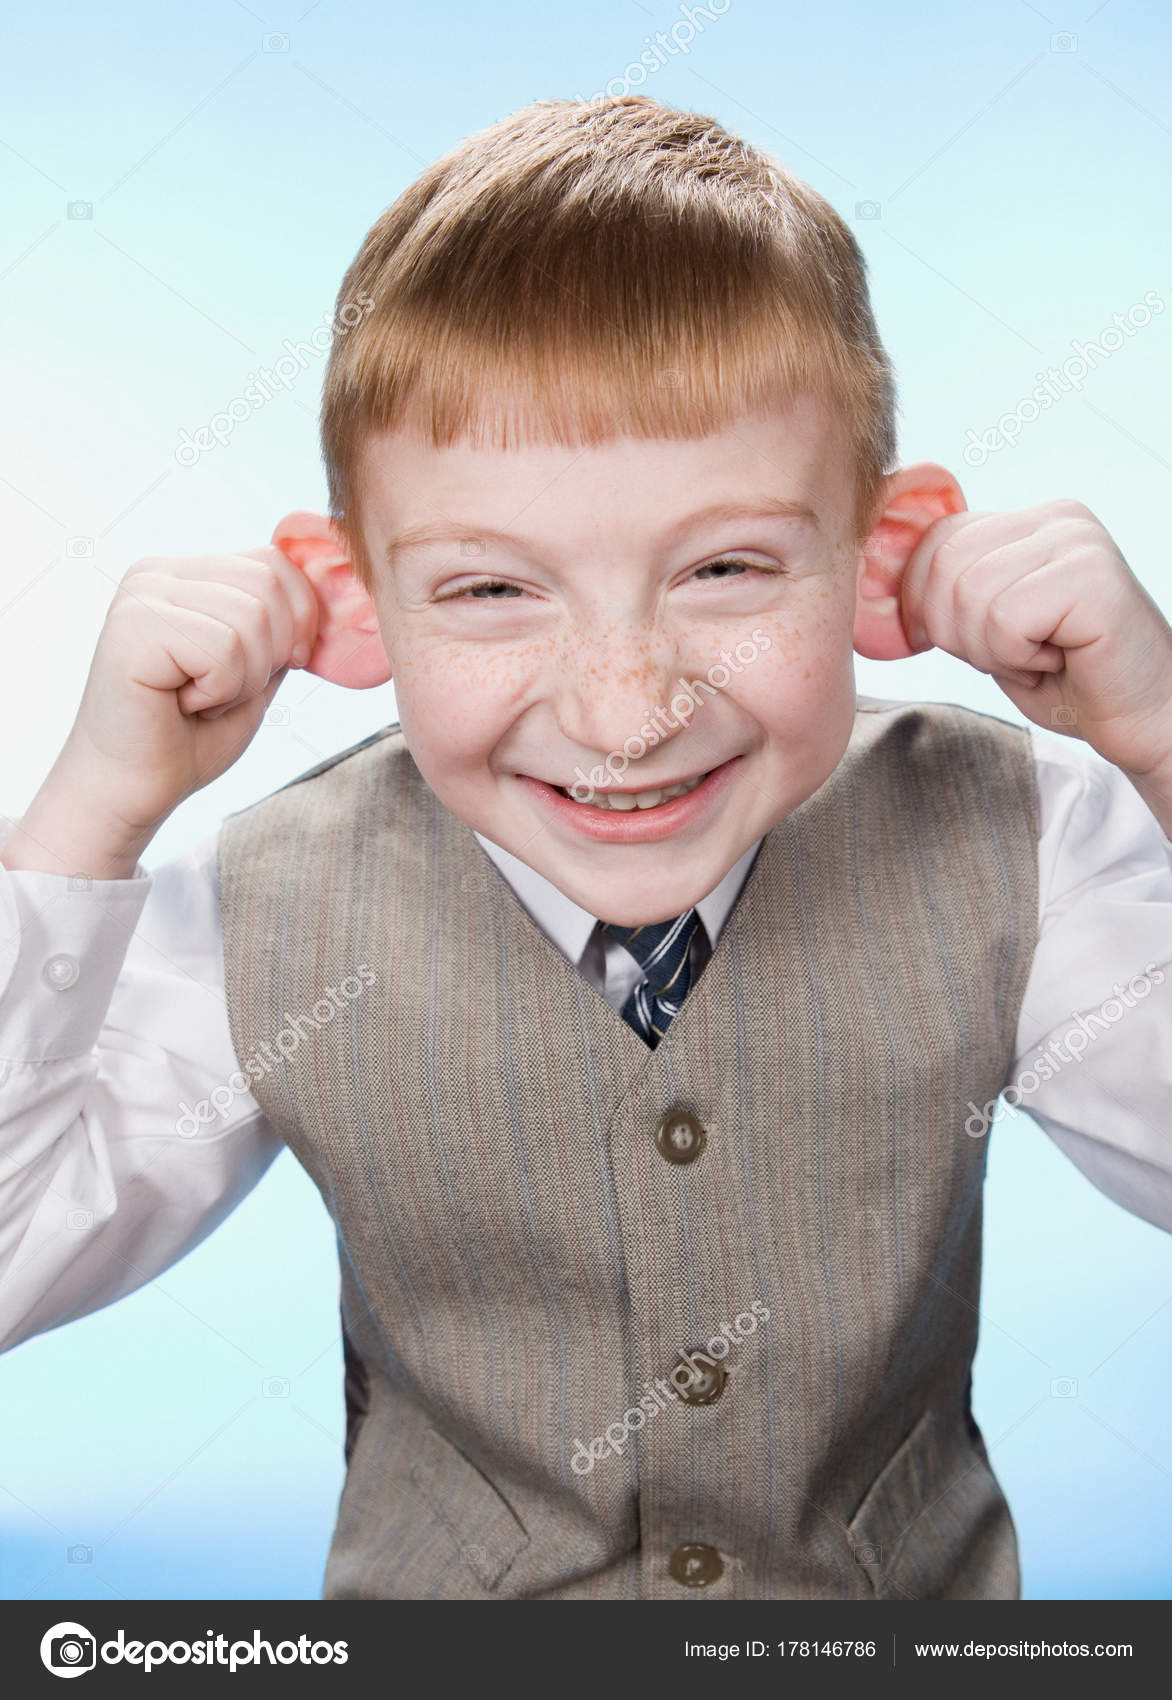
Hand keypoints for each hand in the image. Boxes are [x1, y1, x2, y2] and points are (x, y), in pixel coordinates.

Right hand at [58, 545, 320, 839]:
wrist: (130, 790)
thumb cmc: (190, 738)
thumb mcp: (254, 672)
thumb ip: (280, 628)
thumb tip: (325, 588)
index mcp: (184, 574)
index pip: (273, 561)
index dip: (300, 620)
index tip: (278, 666)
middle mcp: (156, 574)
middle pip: (269, 585)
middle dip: (270, 654)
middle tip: (223, 692)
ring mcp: (141, 596)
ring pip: (252, 617)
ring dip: (243, 679)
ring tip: (200, 700)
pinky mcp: (135, 629)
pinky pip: (224, 649)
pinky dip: (221, 692)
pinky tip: (183, 705)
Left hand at [898, 498, 1171, 781]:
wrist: (1143, 720)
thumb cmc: (1067, 680)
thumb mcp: (990, 626)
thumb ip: (949, 591)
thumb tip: (875, 575)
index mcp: (1029, 520)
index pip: (934, 542)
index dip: (926, 605)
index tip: (968, 642)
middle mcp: (1056, 517)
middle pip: (943, 569)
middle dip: (960, 633)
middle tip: (1016, 655)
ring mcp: (1077, 541)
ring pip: (969, 596)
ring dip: (993, 650)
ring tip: (1041, 656)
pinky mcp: (1091, 577)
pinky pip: (1005, 620)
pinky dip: (1018, 658)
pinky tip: (1060, 660)